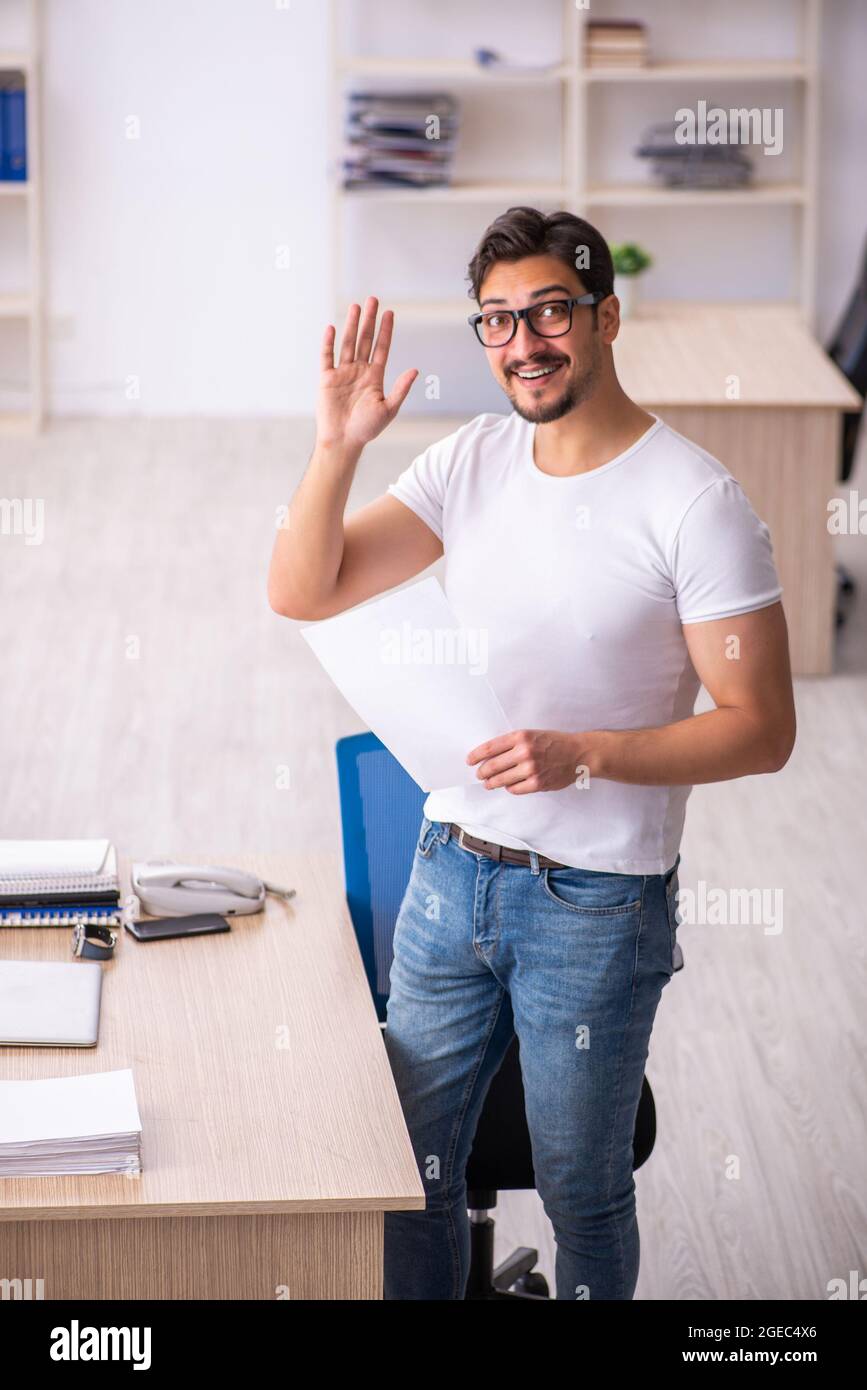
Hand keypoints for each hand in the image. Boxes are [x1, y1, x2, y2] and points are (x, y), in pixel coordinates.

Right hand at [317, 297, 417, 449]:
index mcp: (374, 377)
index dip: (386, 331)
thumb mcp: (389, 409)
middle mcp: (359, 371)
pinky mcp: (327, 379)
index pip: (382, 348)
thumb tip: (415, 370)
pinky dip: (329, 342)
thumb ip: (401, 389)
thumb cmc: (366, 429)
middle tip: (373, 300)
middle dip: (369, 320)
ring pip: (348, 343)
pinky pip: (327, 356)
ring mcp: (342, 373)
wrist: (343, 441)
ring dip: (352, 325)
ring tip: (356, 306)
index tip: (390, 313)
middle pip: (365, 340)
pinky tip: (333, 328)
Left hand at [466, 729, 605, 793]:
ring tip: (488, 783)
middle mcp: (524, 752)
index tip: (470, 760)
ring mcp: (531, 769)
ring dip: (491, 783)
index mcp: (521, 737)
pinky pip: (515, 789)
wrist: (579, 753)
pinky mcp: (537, 783)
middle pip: (492, 766)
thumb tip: (491, 755)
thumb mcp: (532, 734)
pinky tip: (509, 785)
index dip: (476, 755)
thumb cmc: (554, 743)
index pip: (490, 747)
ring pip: (501, 780)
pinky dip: (510, 788)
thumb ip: (512, 743)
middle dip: (482, 772)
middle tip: (479, 774)